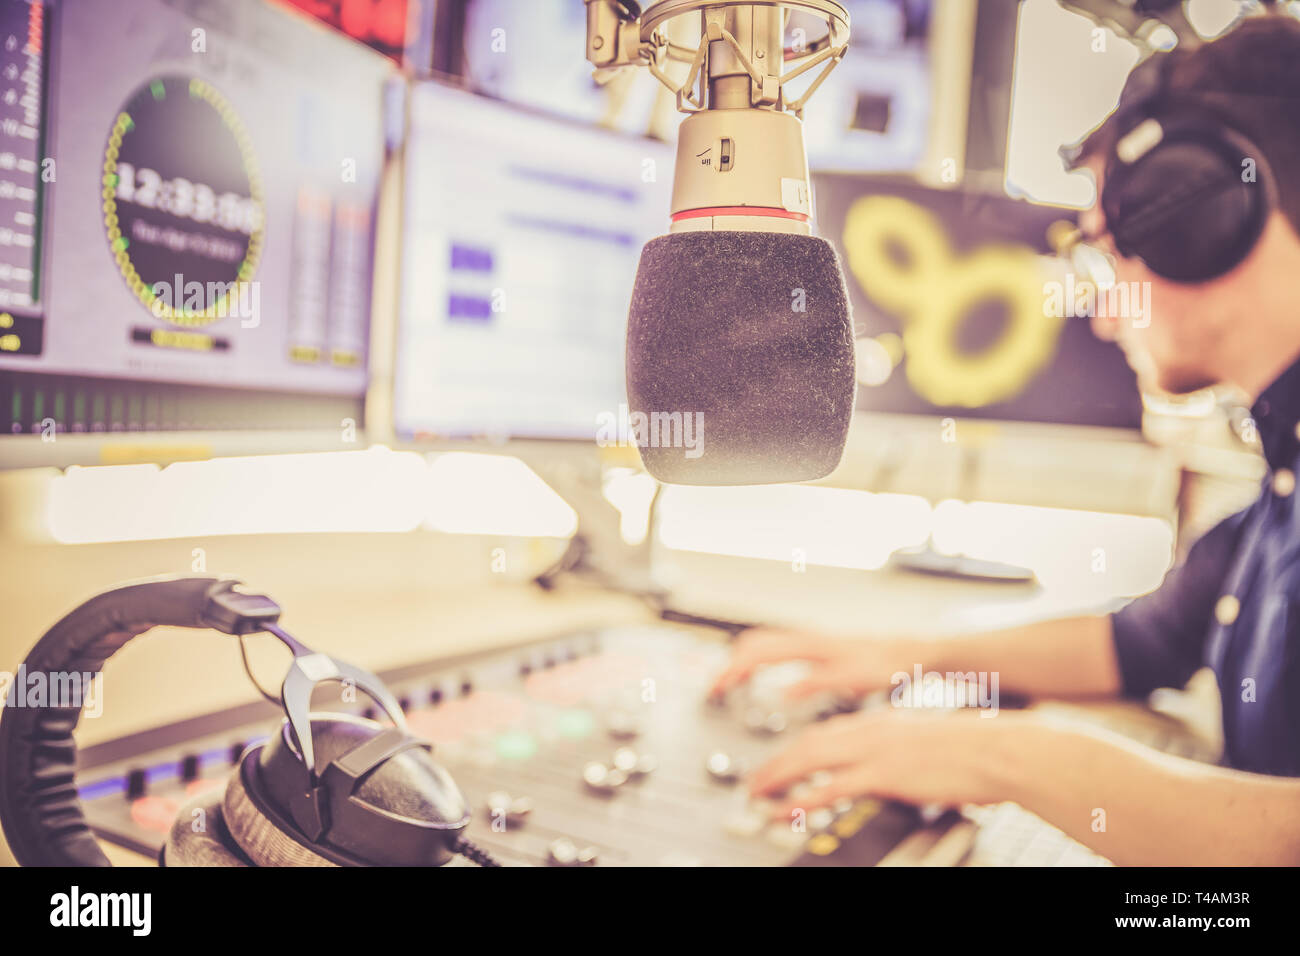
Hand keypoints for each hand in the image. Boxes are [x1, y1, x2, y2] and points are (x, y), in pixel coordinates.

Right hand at [709, 627, 906, 700]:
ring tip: (728, 686)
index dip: (732, 669)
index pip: (757, 651)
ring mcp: (807, 641)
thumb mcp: (853, 679)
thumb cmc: (884, 663)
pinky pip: (773, 649)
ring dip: (740, 662)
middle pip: (752, 643)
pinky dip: (756, 662)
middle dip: (728, 665)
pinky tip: (757, 679)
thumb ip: (816, 684)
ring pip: (761, 644)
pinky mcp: (812, 648)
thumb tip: (782, 693)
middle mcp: (804, 639)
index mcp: (809, 646)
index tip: (718, 688)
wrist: (906, 651)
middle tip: (715, 690)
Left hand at [748, 707, 1024, 814]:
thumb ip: (901, 754)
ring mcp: (874, 750)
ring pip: (811, 759)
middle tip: (756, 782)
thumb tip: (889, 772)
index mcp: (880, 722)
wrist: (996, 750)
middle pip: (808, 743)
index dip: (797, 747)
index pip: (826, 732)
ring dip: (780, 776)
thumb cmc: (972, 751)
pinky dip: (805, 797)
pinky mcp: (883, 772)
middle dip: (777, 762)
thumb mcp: (926, 745)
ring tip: (759, 794)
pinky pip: (833, 787)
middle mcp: (870, 730)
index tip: (781, 762)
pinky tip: (788, 808)